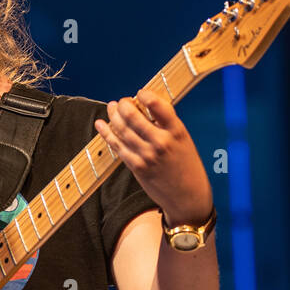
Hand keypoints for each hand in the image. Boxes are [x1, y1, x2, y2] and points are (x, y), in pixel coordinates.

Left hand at [94, 91, 213, 225]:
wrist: (187, 196)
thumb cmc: (186, 165)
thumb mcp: (183, 140)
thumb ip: (166, 125)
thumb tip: (145, 107)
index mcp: (177, 131)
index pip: (158, 105)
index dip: (145, 95)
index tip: (140, 93)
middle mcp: (162, 142)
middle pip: (134, 116)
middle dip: (124, 105)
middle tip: (121, 102)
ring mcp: (148, 155)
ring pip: (123, 130)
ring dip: (113, 116)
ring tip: (111, 107)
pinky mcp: (137, 167)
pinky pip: (118, 146)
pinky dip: (107, 134)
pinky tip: (101, 125)